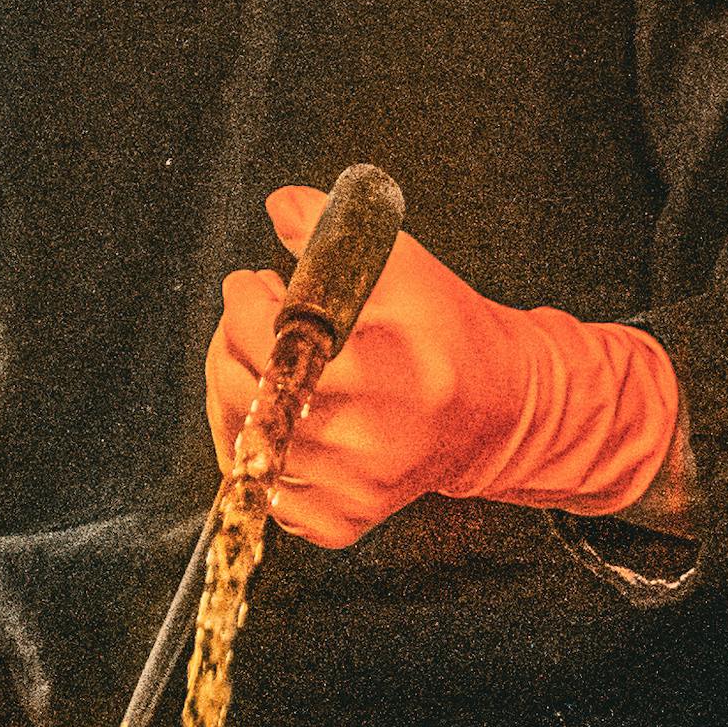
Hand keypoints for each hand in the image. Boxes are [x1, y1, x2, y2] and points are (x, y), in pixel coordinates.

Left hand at [208, 184, 684, 547]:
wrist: (499, 409)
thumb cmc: (446, 330)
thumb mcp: (407, 266)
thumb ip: (339, 233)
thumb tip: (280, 206)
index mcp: (390, 374)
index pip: (274, 343)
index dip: (244, 304)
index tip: (250, 282)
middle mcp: (372, 442)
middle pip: (247, 397)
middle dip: (228, 345)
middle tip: (246, 319)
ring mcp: (357, 490)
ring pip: (244, 448)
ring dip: (233, 396)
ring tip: (260, 362)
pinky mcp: (346, 520)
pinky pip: (266, 495)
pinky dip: (258, 455)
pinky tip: (281, 420)